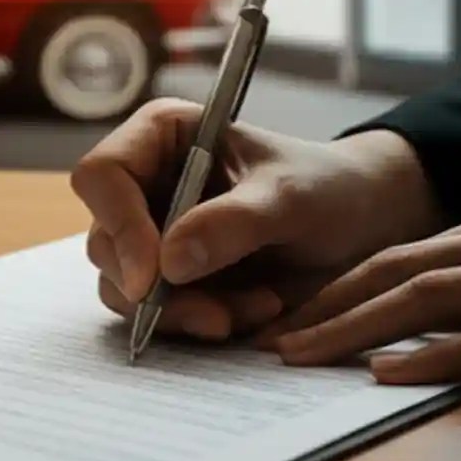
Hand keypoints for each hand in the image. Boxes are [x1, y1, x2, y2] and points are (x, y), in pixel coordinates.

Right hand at [69, 99, 441, 341]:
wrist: (358, 224)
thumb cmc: (326, 187)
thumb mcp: (290, 198)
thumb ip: (232, 223)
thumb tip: (168, 262)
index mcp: (160, 137)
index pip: (102, 175)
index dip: (118, 225)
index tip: (154, 277)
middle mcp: (144, 185)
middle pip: (105, 243)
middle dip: (159, 289)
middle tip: (218, 314)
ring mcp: (150, 236)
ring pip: (125, 288)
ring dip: (185, 312)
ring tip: (257, 307)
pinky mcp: (167, 280)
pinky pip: (157, 315)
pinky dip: (200, 323)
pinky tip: (253, 312)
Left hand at [267, 195, 460, 384]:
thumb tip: (431, 290)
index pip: (409, 249)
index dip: (345, 283)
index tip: (299, 312)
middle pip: (404, 267)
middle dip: (332, 303)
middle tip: (280, 337)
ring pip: (431, 296)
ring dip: (358, 329)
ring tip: (306, 357)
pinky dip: (433, 355)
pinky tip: (387, 374)